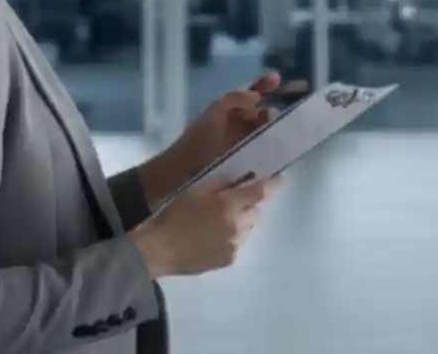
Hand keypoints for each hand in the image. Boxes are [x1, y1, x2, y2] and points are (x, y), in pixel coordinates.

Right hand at [130, 174, 281, 276]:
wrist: (157, 250)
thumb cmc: (172, 214)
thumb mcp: (195, 190)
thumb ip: (220, 184)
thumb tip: (240, 178)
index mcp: (228, 205)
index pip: (260, 192)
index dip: (272, 184)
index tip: (280, 179)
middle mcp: (237, 226)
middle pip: (256, 211)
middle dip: (248, 205)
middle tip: (231, 202)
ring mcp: (235, 245)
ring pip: (249, 228)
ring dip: (241, 222)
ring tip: (219, 222)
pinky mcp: (229, 260)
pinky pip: (238, 243)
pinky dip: (232, 237)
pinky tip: (212, 238)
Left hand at [171, 71, 308, 178]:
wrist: (181, 175)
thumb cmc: (196, 143)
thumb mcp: (212, 115)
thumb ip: (233, 100)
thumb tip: (257, 95)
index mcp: (232, 109)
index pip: (255, 92)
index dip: (268, 84)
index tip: (280, 80)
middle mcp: (241, 123)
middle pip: (266, 112)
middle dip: (280, 109)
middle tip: (288, 112)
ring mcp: (246, 142)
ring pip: (269, 131)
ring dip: (280, 129)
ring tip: (287, 131)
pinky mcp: (249, 161)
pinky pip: (267, 150)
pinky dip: (277, 148)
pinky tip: (287, 150)